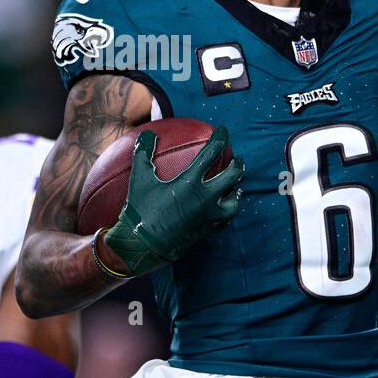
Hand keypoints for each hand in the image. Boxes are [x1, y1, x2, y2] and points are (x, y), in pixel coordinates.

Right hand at [102, 125, 243, 276]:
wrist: (143, 246)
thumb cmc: (140, 210)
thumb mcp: (139, 178)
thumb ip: (143, 153)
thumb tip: (148, 133)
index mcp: (190, 182)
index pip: (212, 154)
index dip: (220, 139)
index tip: (223, 132)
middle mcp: (205, 198)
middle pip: (232, 176)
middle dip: (237, 164)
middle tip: (237, 158)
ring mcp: (208, 216)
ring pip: (234, 201)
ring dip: (235, 191)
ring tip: (234, 185)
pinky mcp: (206, 230)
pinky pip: (225, 221)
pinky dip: (226, 211)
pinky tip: (223, 208)